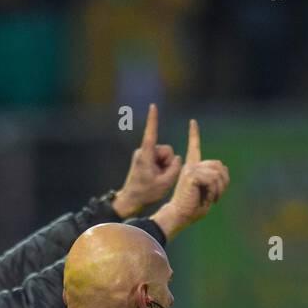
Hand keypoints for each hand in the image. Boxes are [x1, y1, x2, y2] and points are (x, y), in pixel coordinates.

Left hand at [111, 104, 181, 218]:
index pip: (151, 134)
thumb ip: (175, 168)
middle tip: (160, 178)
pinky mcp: (145, 158)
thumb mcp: (165, 183)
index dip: (153, 120)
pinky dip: (161, 168)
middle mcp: (144, 151)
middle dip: (168, 163)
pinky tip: (155, 177)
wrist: (131, 200)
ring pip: (165, 155)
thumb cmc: (146, 193)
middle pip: (167, 150)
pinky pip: (160, 159)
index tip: (153, 106)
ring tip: (156, 179)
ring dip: (165, 167)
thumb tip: (177, 158)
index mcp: (146, 155)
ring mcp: (144, 154)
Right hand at [150, 119, 229, 239]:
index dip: (194, 134)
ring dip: (220, 189)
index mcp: (191, 168)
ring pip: (218, 173)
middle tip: (218, 196)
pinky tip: (208, 199)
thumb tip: (224, 168)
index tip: (192, 122)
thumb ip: (215, 180)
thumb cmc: (191, 210)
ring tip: (213, 199)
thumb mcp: (207, 193)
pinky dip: (214, 192)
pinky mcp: (192, 175)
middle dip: (224, 181)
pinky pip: (213, 180)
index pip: (194, 147)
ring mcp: (190, 169)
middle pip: (219, 165)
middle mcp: (190, 166)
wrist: (179, 216)